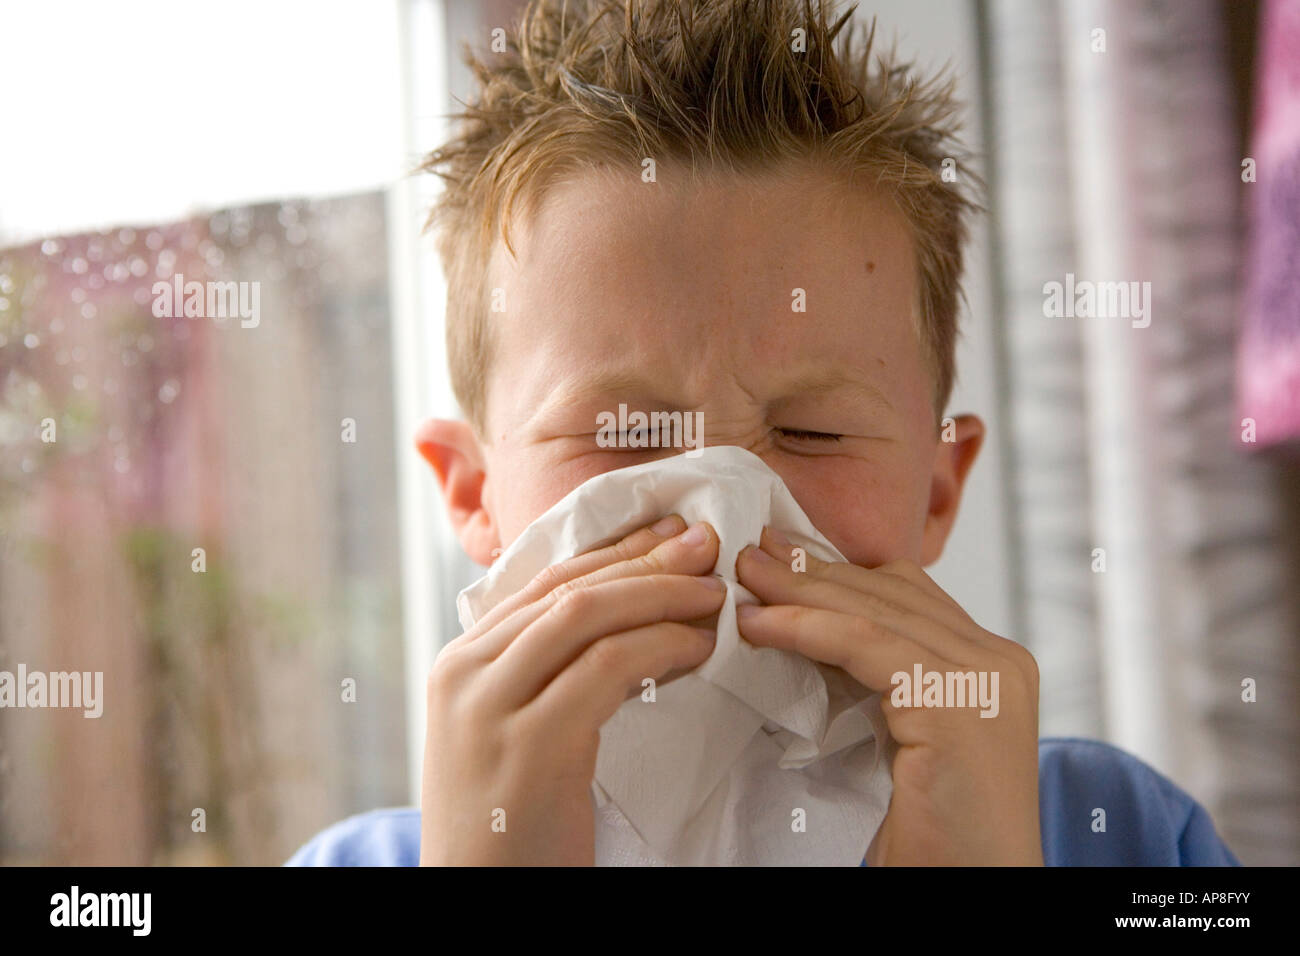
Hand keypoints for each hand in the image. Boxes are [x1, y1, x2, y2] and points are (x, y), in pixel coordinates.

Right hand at [420, 515, 725, 864]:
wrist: (473, 900)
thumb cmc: (508, 824)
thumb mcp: (509, 731)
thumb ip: (543, 673)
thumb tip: (628, 617)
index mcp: (459, 662)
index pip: (545, 583)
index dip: (614, 551)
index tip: (668, 533)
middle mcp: (464, 672)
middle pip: (568, 589)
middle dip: (645, 559)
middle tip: (705, 542)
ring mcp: (491, 706)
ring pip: (588, 614)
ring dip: (661, 595)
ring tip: (714, 595)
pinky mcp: (532, 744)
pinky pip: (608, 668)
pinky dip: (660, 647)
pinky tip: (696, 648)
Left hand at [735, 528, 1042, 864]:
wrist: (972, 894)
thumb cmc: (933, 832)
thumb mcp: (903, 734)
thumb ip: (880, 680)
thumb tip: (808, 628)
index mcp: (994, 665)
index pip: (908, 594)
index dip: (838, 570)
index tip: (779, 553)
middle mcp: (1001, 661)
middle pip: (890, 593)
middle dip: (811, 570)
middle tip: (749, 550)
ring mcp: (987, 680)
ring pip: (873, 612)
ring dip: (797, 591)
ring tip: (740, 580)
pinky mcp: (959, 707)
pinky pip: (866, 647)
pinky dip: (805, 629)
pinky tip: (759, 624)